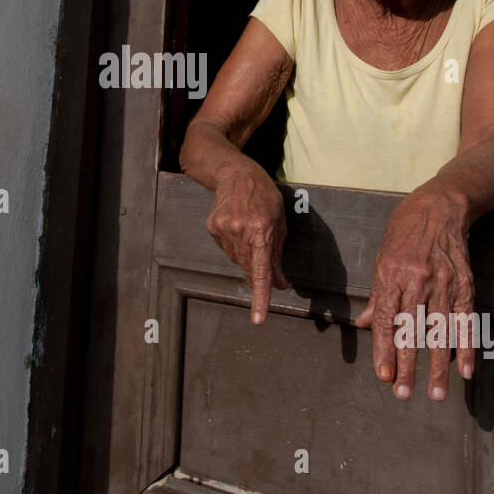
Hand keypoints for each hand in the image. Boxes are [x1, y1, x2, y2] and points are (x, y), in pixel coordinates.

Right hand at [205, 167, 289, 323]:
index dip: (261, 296)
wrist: (236, 174)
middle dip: (257, 272)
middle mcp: (241, 231)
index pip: (261, 271)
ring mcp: (223, 230)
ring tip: (250, 233)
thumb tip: (279, 284)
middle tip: (264, 262)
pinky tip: (237, 227)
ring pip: (237, 260)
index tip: (258, 318)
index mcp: (262, 230)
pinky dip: (234, 246)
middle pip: (248, 268)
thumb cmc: (265, 196)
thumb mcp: (280, 223)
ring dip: (246, 256)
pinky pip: (226, 249)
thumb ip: (278, 256)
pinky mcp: (212, 228)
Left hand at [353, 188, 475, 400]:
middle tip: (403, 394)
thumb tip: (366, 325)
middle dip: (407, 366)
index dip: (385, 351)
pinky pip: (465, 320)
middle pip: (411, 331)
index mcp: (391, 275)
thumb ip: (377, 295)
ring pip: (439, 332)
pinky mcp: (465, 284)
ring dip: (439, 366)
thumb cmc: (405, 232)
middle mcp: (416, 281)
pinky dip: (466, 346)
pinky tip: (465, 369)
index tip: (383, 376)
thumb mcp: (382, 258)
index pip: (387, 321)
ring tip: (437, 394)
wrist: (440, 206)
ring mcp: (442, 283)